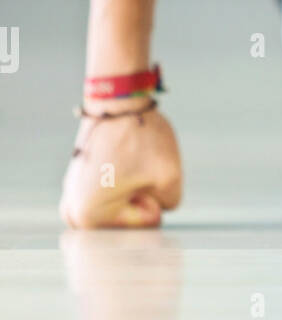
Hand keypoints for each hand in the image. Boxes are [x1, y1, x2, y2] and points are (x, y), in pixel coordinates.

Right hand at [59, 99, 182, 228]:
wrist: (115, 99)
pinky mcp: (78, 183)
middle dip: (143, 194)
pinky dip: (124, 181)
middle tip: (134, 164)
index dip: (155, 192)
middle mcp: (73, 213)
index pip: (149, 220)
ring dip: (134, 187)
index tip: (139, 169)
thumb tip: (151, 205)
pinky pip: (115, 195)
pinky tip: (120, 161)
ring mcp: (72, 197)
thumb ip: (167, 204)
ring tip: (127, 162)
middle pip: (134, 220)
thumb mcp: (170, 179)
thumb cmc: (140, 138)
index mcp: (88, 218)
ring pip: (126, 206)